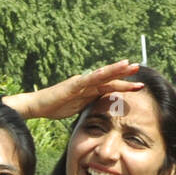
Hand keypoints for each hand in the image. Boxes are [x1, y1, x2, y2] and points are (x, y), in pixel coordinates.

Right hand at [9, 60, 142, 119]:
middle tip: (138, 67)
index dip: (123, 85)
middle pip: (108, 78)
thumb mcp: (77, 109)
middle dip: (124, 74)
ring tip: (129, 65)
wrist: (37, 106)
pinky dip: (100, 74)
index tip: (138, 85)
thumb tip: (101, 109)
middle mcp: (86, 83)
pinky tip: (109, 71)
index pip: (109, 86)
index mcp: (88, 90)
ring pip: (101, 75)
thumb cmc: (54, 107)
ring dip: (116, 70)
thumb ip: (89, 105)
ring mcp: (80, 83)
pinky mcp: (73, 85)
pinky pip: (89, 79)